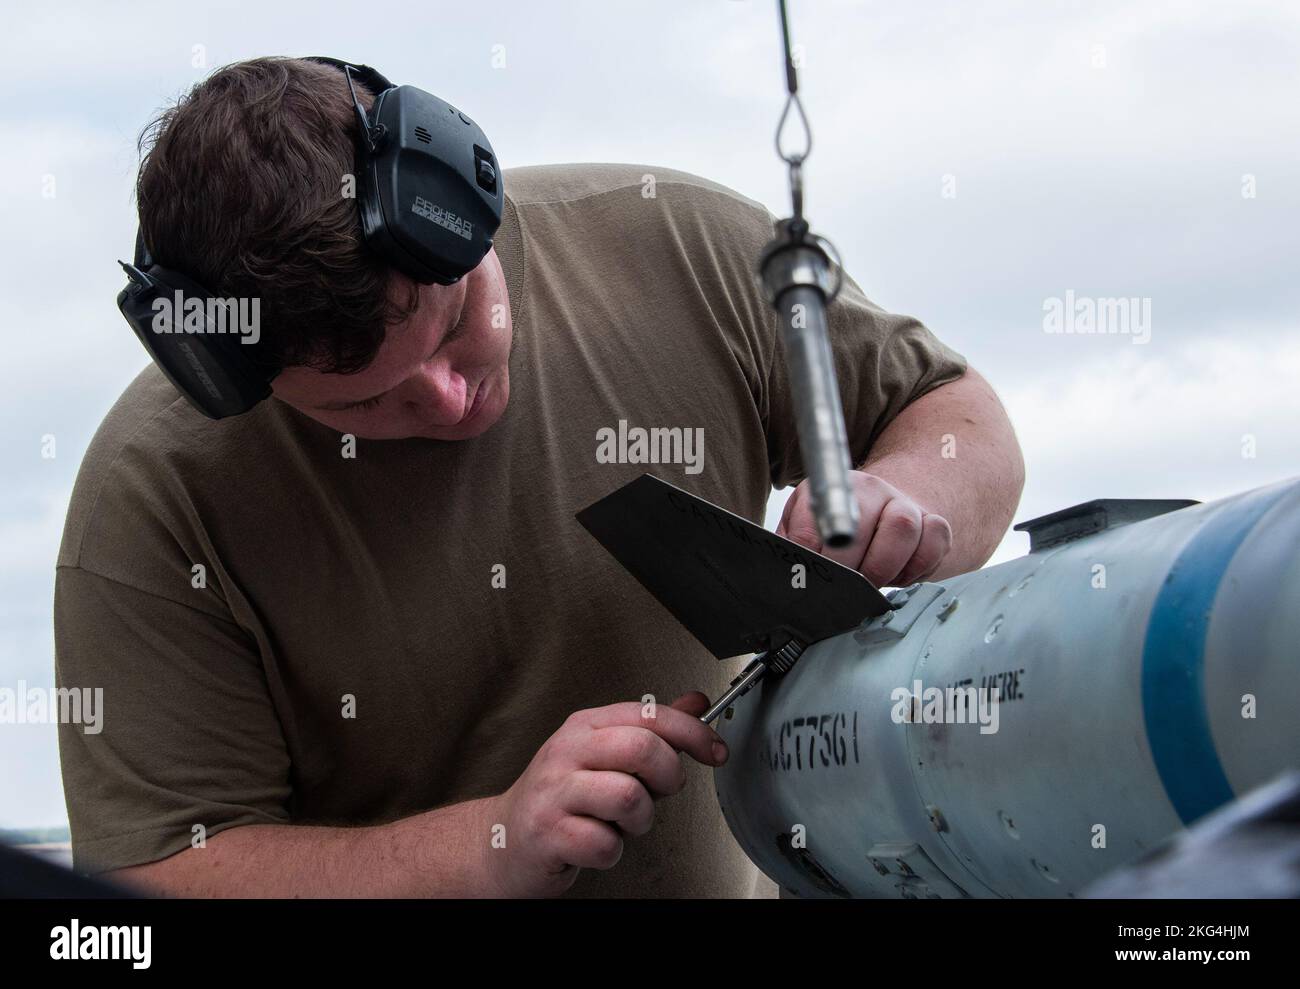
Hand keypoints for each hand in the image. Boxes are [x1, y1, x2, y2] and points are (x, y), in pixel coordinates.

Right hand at [477, 691, 725, 896]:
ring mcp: (554, 792)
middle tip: (658, 792)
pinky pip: (605, 844)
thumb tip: (697, 702)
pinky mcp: (547, 832)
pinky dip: (611, 852)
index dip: (693, 733)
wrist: (503, 839)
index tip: (715, 751)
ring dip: (640, 821)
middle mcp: (568, 751)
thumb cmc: (560, 797)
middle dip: (667, 777)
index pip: (650, 715)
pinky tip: (595, 843)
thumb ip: (651, 729)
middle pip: (643, 748)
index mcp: (586, 726)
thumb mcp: (604, 753)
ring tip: (621, 823)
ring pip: (629, 797)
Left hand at [776, 471, 951, 587]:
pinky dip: (918, 569)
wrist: (882, 507)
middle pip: (861, 523)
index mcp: (829, 490)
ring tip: (871, 583)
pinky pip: (934, 543)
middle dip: (848, 568)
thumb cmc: (835, 529)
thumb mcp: (804, 530)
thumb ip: (791, 549)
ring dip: (883, 568)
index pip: (817, 521)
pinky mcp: (933, 522)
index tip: (811, 577)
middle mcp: (868, 489)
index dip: (814, 556)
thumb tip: (779, 575)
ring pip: (902, 528)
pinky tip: (900, 575)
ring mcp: (903, 503)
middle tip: (842, 588)